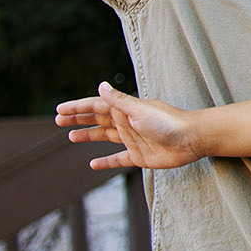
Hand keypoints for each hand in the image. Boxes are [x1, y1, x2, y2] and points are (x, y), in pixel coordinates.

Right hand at [55, 81, 204, 170]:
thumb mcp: (140, 110)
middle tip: (58, 120)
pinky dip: (106, 162)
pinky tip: (93, 164)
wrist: (192, 139)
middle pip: (98, 119)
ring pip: (105, 136)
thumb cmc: (169, 122)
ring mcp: (133, 139)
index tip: (59, 110)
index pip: (97, 106)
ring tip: (70, 137)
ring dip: (88, 135)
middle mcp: (128, 123)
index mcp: (127, 110)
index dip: (78, 108)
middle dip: (79, 119)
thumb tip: (101, 86)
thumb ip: (120, 101)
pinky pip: (118, 159)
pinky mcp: (139, 156)